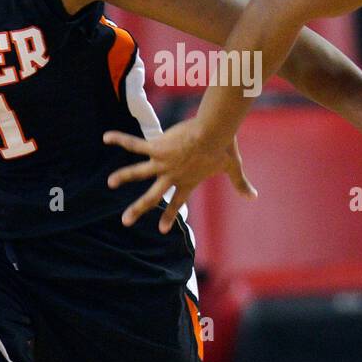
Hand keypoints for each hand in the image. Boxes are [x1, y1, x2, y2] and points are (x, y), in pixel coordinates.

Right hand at [103, 117, 256, 232]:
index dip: (169, 216)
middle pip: (151, 196)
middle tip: (125, 220)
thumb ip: (241, 184)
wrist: (214, 132)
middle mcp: (172, 175)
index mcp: (188, 181)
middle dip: (137, 209)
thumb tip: (255, 197)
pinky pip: (134, 145)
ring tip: (110, 183)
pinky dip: (120, 140)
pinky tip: (106, 137)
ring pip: (138, 173)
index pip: (177, 202)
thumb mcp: (232, 167)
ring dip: (123, 177)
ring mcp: (162, 162)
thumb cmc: (224, 147)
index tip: (161, 229)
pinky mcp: (156, 147)